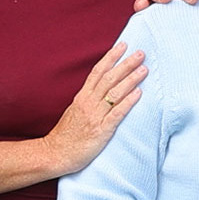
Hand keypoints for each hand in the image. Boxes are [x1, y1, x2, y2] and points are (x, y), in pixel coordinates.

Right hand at [44, 42, 146, 174]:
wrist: (54, 154)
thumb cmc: (66, 135)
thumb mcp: (75, 111)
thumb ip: (88, 100)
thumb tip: (103, 89)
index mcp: (82, 97)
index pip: (98, 72)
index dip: (111, 58)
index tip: (122, 45)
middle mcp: (88, 103)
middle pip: (109, 78)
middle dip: (126, 64)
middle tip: (140, 53)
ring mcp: (95, 116)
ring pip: (115, 93)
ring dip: (131, 80)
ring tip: (144, 70)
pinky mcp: (101, 130)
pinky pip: (117, 113)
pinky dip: (128, 102)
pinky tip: (139, 93)